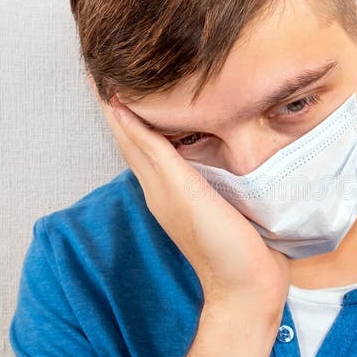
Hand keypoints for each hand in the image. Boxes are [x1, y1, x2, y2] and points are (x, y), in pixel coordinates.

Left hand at [86, 75, 290, 316]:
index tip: (107, 67)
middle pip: (141, 136)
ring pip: (164, 146)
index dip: (115, 101)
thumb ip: (159, 156)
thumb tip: (124, 113)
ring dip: (157, 118)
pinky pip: (190, 158)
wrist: (249, 289)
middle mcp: (166, 186)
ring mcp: (188, 193)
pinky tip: (198, 128)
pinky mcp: (211, 198)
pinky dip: (185, 137)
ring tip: (160, 88)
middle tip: (128, 68)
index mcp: (156, 184)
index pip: (127, 133)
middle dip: (131, 104)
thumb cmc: (220, 247)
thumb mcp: (185, 195)